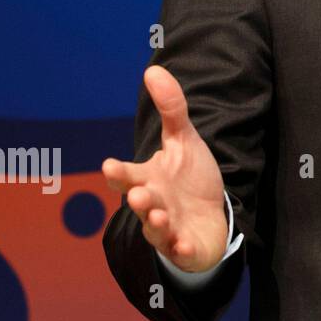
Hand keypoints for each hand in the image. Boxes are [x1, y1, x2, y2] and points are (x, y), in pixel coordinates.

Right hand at [101, 65, 227, 273]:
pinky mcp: (185, 247)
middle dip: (138, 200)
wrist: (210, 216)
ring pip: (156, 229)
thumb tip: (153, 69)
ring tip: (158, 216)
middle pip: (140, 204)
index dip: (118, 173)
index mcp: (147, 179)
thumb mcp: (183, 140)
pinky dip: (180, 248)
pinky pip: (180, 251)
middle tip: (138, 194)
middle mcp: (152, 205)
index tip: (109, 165)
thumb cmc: (189, 178)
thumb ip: (171, 108)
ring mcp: (167, 229)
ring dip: (156, 223)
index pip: (127, 176)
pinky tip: (182, 243)